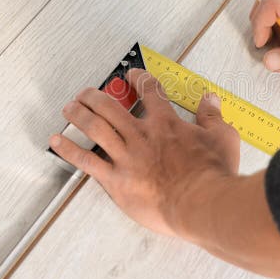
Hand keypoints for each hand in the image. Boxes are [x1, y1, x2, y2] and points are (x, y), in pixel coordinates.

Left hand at [49, 69, 239, 236]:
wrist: (203, 203)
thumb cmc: (213, 175)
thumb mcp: (223, 138)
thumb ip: (213, 116)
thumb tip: (210, 100)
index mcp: (166, 124)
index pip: (150, 92)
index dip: (140, 79)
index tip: (133, 75)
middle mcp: (142, 135)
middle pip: (111, 106)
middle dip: (96, 95)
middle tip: (88, 92)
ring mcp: (126, 157)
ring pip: (95, 127)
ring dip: (79, 114)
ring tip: (69, 107)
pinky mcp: (116, 180)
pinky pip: (86, 161)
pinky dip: (68, 150)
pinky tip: (56, 141)